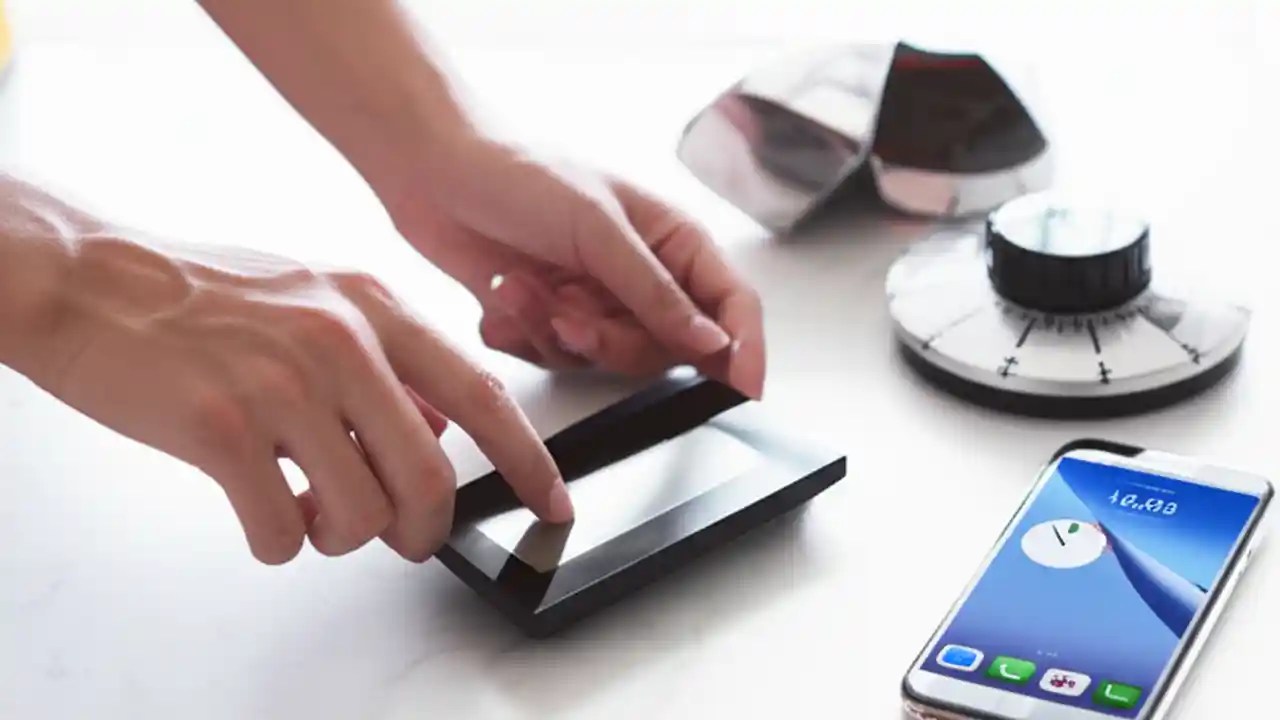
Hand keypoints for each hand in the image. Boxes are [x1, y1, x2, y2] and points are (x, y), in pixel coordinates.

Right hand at [31, 233, 571, 564]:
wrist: (91, 283)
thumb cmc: (204, 298)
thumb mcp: (317, 303)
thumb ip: (387, 365)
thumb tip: (438, 437)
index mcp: (374, 308)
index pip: (481, 395)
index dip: (528, 459)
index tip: (553, 502)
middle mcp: (341, 342)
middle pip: (428, 479)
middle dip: (422, 530)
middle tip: (401, 537)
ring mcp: (282, 385)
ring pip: (359, 516)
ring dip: (340, 537)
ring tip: (308, 508)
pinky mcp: (222, 429)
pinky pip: (281, 532)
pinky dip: (279, 542)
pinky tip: (261, 509)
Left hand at [386, 136, 765, 397]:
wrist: (430, 171)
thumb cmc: (518, 173)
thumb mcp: (597, 227)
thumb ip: (656, 292)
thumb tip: (711, 342)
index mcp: (672, 239)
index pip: (732, 304)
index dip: (744, 349)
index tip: (743, 390)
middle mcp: (641, 276)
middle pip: (664, 349)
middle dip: (610, 342)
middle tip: (569, 319)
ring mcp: (596, 300)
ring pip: (604, 361)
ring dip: (553, 332)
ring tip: (518, 287)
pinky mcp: (551, 320)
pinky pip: (556, 361)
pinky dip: (523, 335)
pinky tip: (500, 296)